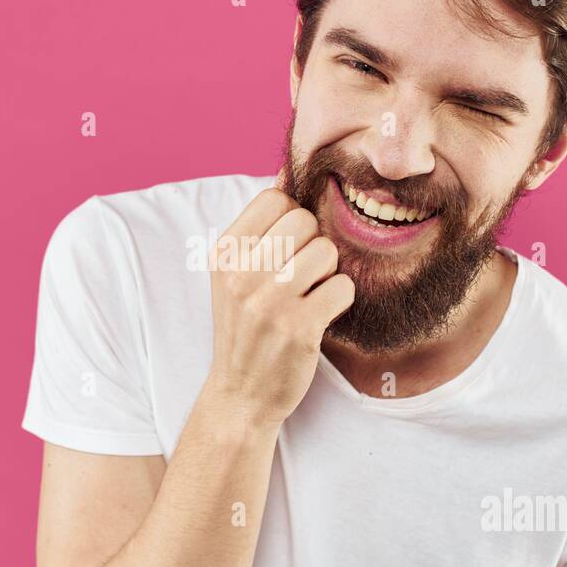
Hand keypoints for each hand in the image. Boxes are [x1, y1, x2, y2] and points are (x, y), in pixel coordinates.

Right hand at [204, 187, 354, 427]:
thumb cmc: (246, 327)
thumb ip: (258, 228)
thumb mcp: (234, 274)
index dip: (291, 218)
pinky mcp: (299, 327)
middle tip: (300, 277)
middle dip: (312, 245)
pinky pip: (343, 287)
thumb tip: (286, 172)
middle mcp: (241, 273)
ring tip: (308, 297)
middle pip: (306, 221)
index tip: (285, 248)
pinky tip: (320, 316)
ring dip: (328, 274)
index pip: (275, 198)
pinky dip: (340, 301)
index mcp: (223, 253)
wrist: (241, 393)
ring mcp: (269, 301)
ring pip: (328, 252)